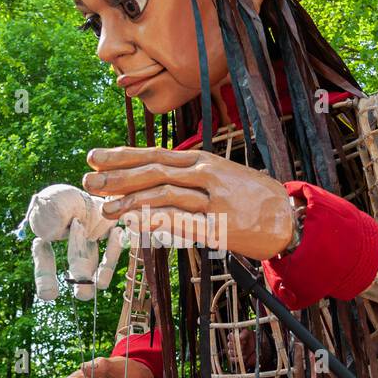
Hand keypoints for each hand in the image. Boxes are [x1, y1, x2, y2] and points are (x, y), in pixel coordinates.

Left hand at [82, 147, 293, 260]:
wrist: (287, 215)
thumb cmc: (250, 198)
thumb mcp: (219, 177)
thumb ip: (187, 179)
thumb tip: (152, 185)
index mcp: (200, 161)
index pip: (153, 154)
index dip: (121, 155)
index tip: (94, 157)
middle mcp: (204, 173)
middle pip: (153, 170)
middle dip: (117, 176)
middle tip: (90, 181)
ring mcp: (212, 198)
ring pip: (164, 194)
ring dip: (131, 201)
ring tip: (106, 210)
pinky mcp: (219, 223)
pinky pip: (184, 220)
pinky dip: (158, 219)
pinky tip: (136, 222)